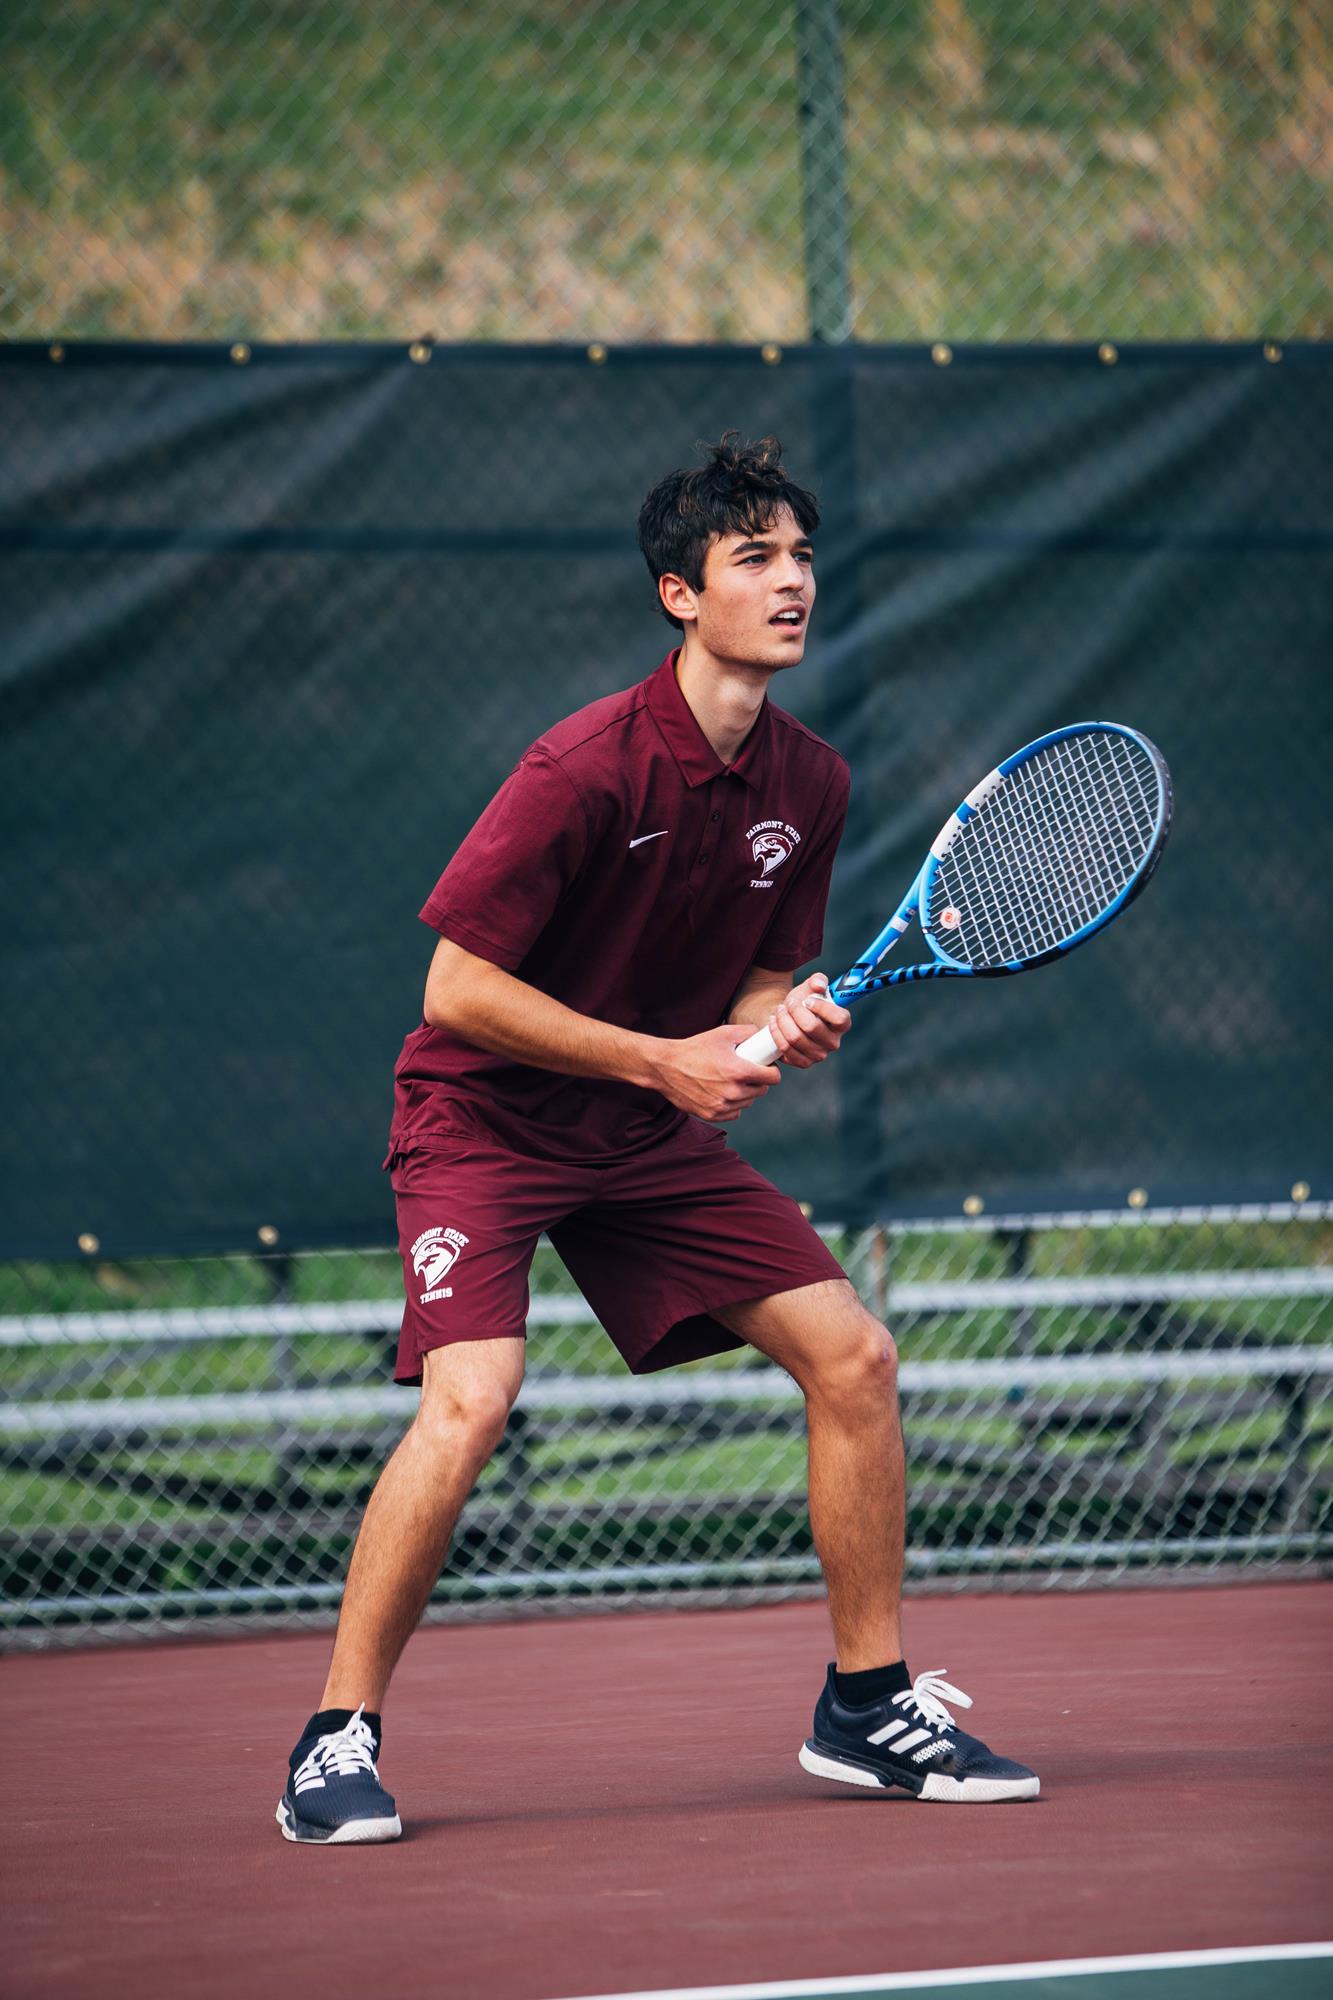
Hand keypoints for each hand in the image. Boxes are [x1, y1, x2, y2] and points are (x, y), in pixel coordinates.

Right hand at [647, 1024, 781, 1122]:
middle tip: (747, 1072)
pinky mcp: (712, 1115)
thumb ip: (747, 1032)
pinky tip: (723, 1092)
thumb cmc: (694, 1048)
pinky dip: (733, 1105)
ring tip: (732, 1081)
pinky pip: (734, 1113)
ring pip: (748, 1102)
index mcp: (738, 1071)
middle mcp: (732, 1091)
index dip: (772, 1071)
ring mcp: (722, 1106)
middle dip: (758, 1081)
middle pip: (761, 1091)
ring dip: (746, 1094)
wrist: (666, 1067)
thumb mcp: (722, 1033)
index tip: (766, 1068)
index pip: (773, 1078)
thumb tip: (761, 1035)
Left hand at [764, 973, 851, 1068]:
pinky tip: (774, 1022)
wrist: (790, 1017)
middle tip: (789, 1003)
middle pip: (811, 1027)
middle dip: (795, 1011)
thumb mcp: (811, 987)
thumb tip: (819, 984)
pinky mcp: (803, 1062)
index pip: (840, 1018)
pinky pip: (785, 1049)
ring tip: (780, 1011)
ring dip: (783, 1021)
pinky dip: (776, 1033)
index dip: (822, 1008)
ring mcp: (819, 1055)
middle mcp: (834, 1042)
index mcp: (842, 1024)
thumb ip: (818, 980)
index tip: (808, 1000)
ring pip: (795, 1038)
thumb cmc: (804, 1001)